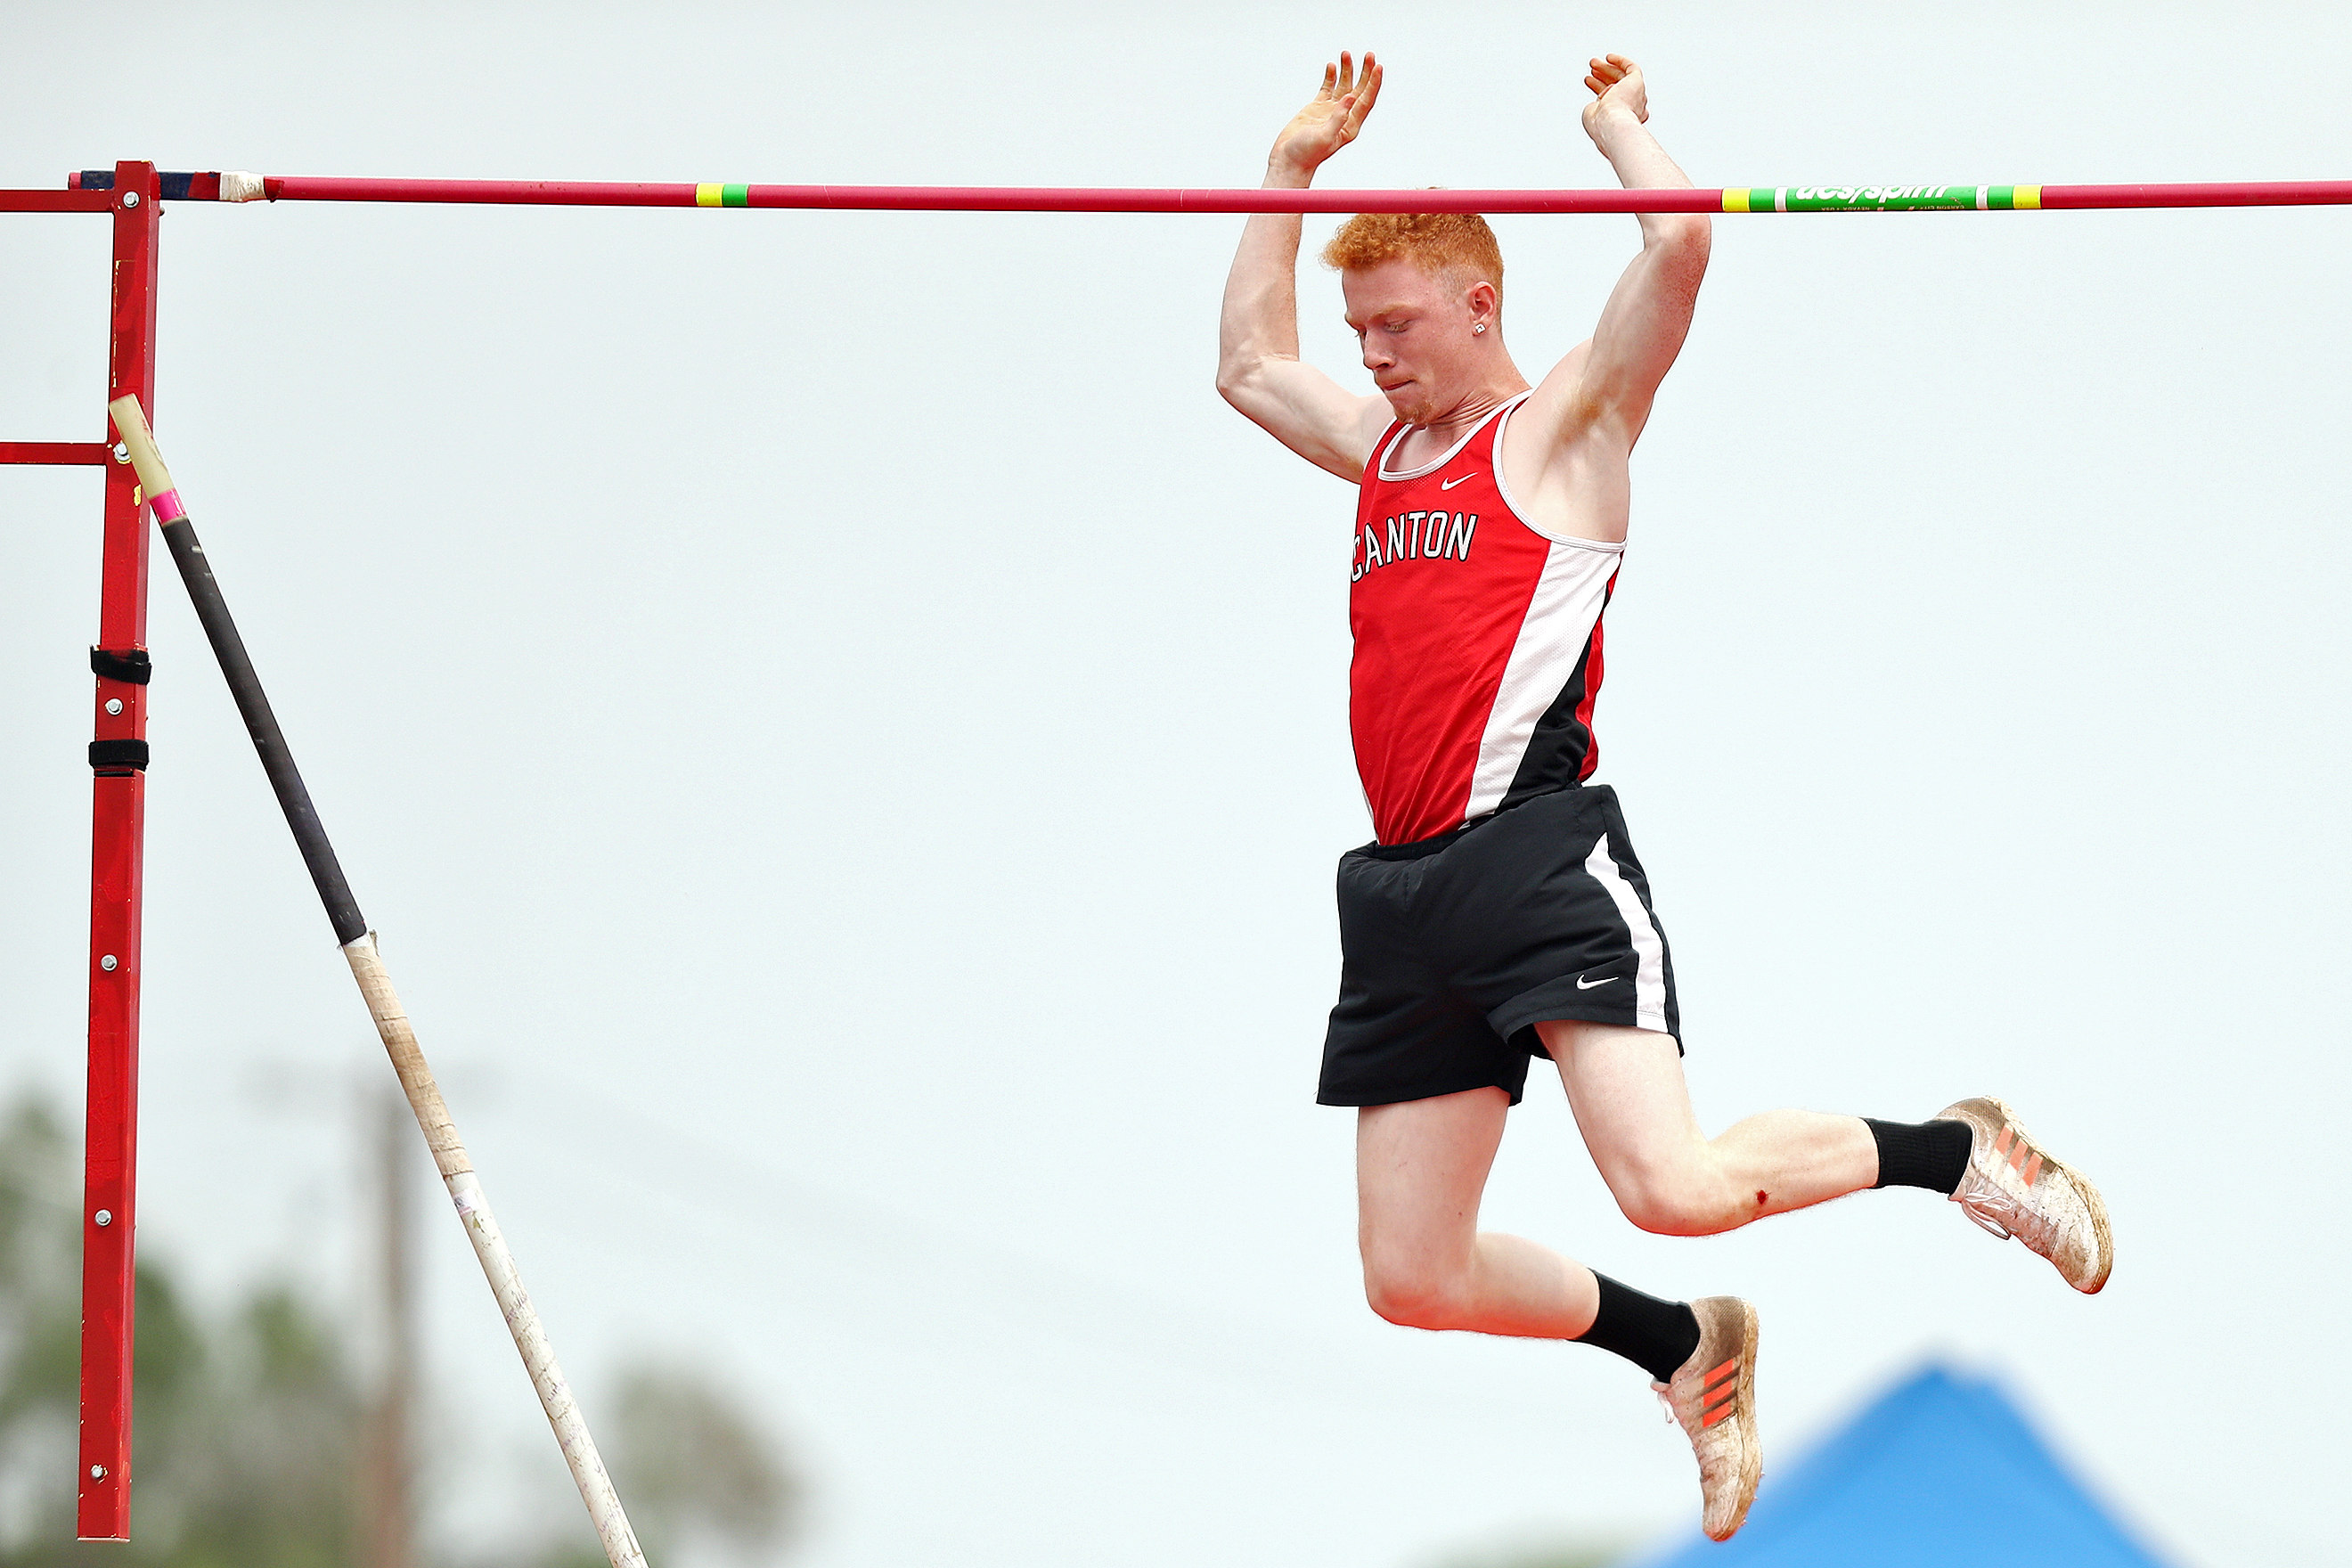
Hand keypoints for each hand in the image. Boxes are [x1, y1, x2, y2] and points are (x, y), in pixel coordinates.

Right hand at [1269, 52, 1381, 179]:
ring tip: (1346, 54)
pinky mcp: (1317, 108)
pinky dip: (1330, 76)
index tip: (1377, 66)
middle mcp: (1343, 117)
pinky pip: (1327, 88)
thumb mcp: (1324, 136)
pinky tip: (1332, 66)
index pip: (1366, 100)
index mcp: (1350, 125)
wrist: (1288, 159)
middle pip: (1359, 90)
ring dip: (1347, 70)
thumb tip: (1351, 97)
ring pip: (1343, 86)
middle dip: (1365, 72)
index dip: (1373, 83)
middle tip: (1369, 55)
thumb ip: (1338, 117)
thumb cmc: (1306, 154)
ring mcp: (1330, 111)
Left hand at [1581, 53, 1648, 136]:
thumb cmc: (1601, 123)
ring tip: (1593, 63)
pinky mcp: (1637, 83)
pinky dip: (1620, 61)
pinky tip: (1609, 57)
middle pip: (1618, 86)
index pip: (1612, 98)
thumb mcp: (1592, 114)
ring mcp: (1637, 95)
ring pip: (1622, 77)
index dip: (1599, 87)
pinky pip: (1631, 68)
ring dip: (1607, 68)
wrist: (1611, 123)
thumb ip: (1596, 106)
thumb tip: (1599, 100)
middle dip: (1603, 75)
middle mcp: (1633, 107)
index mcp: (1623, 117)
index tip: (1589, 79)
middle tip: (1592, 69)